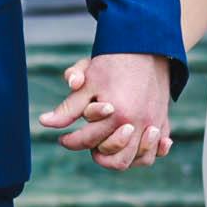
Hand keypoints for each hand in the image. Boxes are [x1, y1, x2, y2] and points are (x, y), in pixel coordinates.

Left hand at [39, 52, 175, 169]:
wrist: (146, 46)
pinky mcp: (163, 120)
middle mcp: (137, 123)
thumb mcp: (87, 83)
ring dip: (120, 157)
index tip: (62, 139)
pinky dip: (147, 153)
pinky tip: (133, 147)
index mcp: (116, 115)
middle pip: (114, 157)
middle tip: (86, 142)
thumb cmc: (112, 63)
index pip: (87, 141)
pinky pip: (158, 150)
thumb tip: (44, 122)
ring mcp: (153, 123)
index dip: (70, 142)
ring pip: (137, 160)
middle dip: (96, 152)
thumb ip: (68, 108)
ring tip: (107, 147)